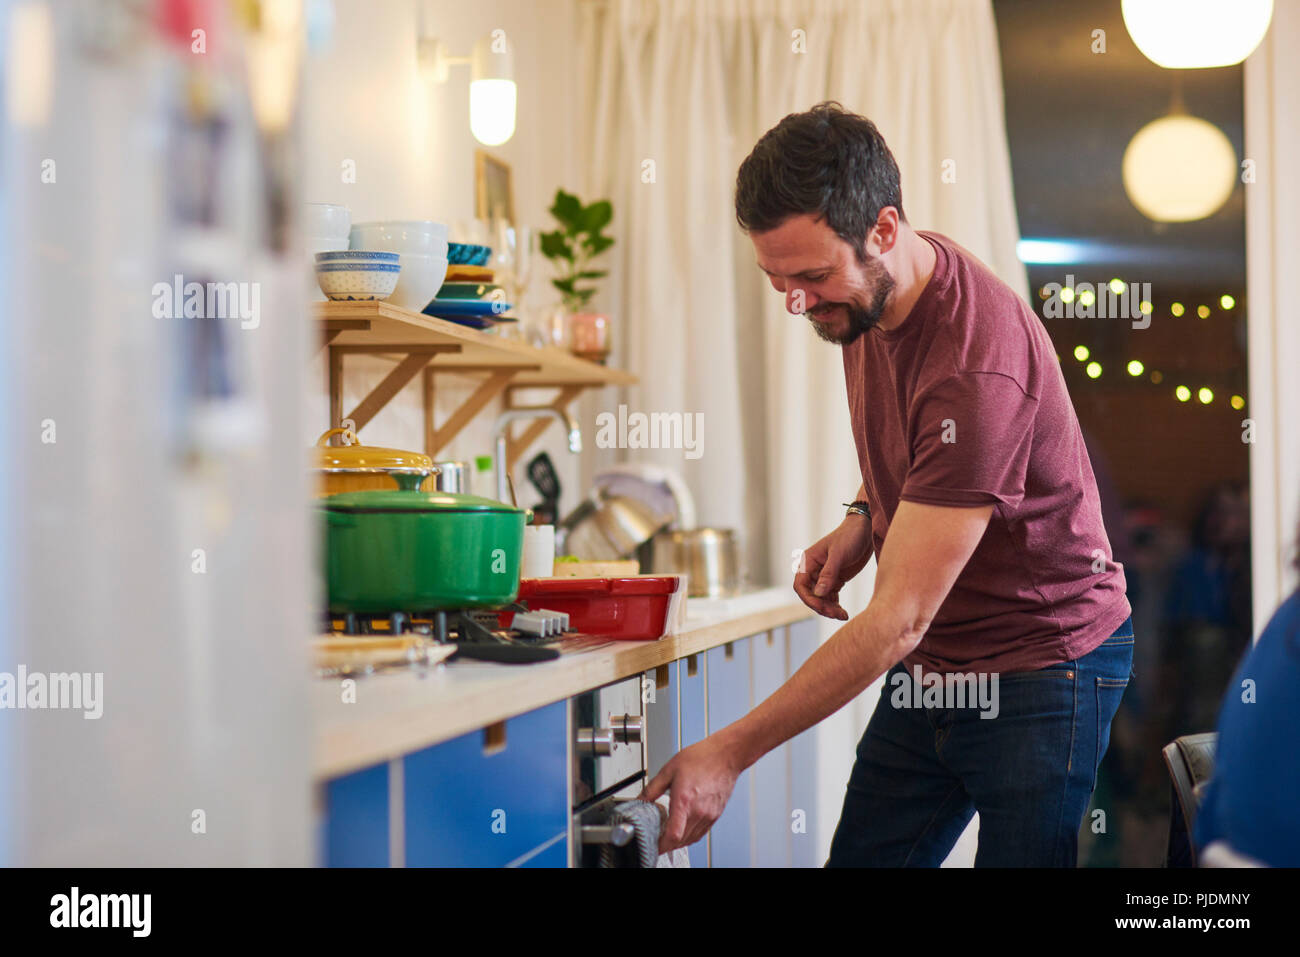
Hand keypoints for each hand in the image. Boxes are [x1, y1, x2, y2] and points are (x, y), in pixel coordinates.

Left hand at [641, 732, 743, 852]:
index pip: (673, 835)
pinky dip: (690, 836)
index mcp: (684, 800)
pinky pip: (701, 833)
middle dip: (667, 844)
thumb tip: (641, 799)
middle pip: (680, 841)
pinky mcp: (715, 815)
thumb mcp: (670, 769)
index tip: (654, 845)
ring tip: (668, 835)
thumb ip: (653, 788)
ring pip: (691, 839)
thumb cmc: (701, 758)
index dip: (662, 845)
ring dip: (678, 842)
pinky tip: (684, 829)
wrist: (726, 755)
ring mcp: (708, 815)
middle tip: (657, 839)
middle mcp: (698, 811)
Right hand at [793, 516, 873, 619]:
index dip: (808, 599)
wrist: (866, 530)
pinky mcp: (835, 579)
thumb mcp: (839, 555)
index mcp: (808, 561)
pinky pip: (830, 597)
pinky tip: (843, 611)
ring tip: (843, 615)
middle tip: (837, 614)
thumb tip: (818, 594)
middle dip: (821, 606)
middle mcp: (813, 570)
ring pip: (821, 598)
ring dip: (829, 608)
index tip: (821, 608)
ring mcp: (824, 575)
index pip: (800, 585)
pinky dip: (835, 606)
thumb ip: (828, 574)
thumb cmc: (850, 537)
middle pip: (811, 595)